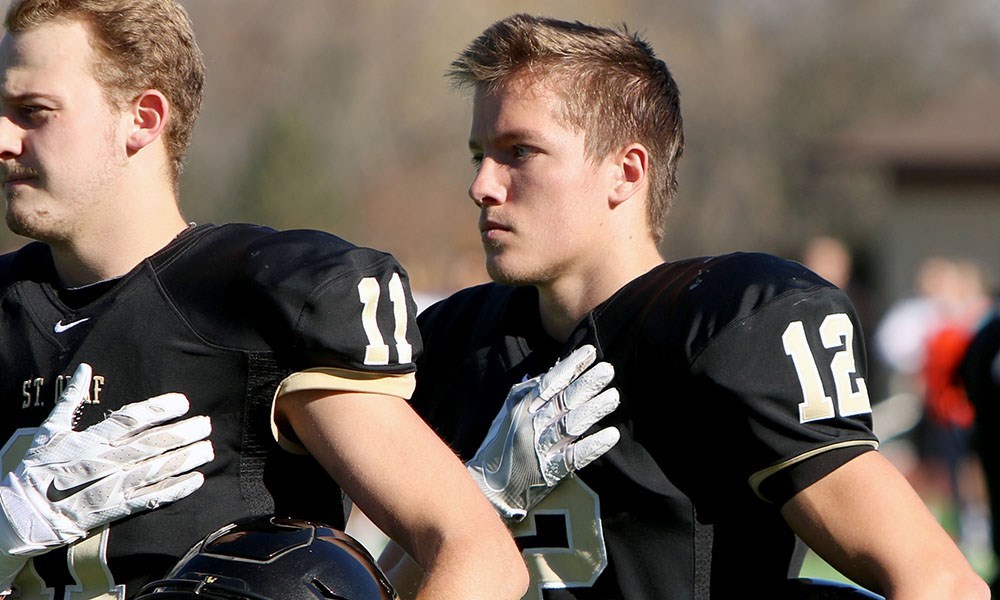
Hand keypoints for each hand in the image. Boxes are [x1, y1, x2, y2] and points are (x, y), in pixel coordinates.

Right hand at [0, 364, 213, 589]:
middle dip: (178, 434)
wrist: (15, 517)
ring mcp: (103, 489)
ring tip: (207, 450)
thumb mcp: (48, 432)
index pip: (126, 421)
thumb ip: (70, 401)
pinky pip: (146, 501)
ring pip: (150, 472)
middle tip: (206, 424)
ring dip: (182, 461)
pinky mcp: (108, 513)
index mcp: (85, 442)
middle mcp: (97, 464)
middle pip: (145, 446)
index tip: (182, 402)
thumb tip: (86, 369)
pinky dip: (172, 491)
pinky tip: (195, 481)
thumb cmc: (35, 470)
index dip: (156, 410)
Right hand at [467, 345, 619, 520]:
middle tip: (608, 369)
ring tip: (614, 397)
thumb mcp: (509, 413)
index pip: (550, 382)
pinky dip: (593, 445)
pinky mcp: (549, 472)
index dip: (571, 366)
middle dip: (587, 384)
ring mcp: (540, 448)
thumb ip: (530, 392)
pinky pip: (574, 456)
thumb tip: (555, 370)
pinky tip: (611, 435)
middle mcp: (530, 425)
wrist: (488, 487)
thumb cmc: (500, 445)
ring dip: (593, 410)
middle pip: (563, 401)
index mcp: (522, 408)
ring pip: (570, 425)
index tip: (590, 352)